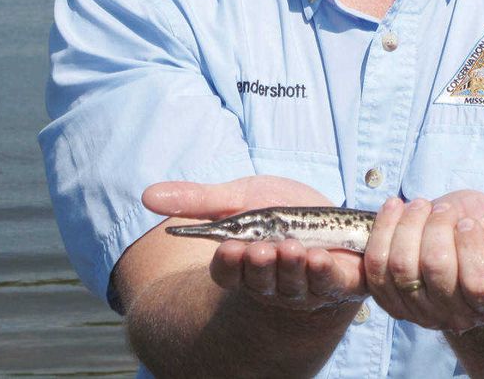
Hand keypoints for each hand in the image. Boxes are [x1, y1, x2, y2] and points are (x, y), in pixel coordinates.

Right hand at [143, 176, 366, 311]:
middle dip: (259, 266)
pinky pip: (327, 284)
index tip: (227, 249)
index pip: (227, 272)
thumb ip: (198, 200)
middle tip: (260, 249)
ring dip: (290, 268)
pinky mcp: (337, 283)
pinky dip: (322, 272)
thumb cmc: (282, 211)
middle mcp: (271, 281)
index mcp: (242, 263)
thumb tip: (146, 196)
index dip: (227, 264)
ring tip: (290, 248)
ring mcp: (304, 286)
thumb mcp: (239, 198)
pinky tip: (320, 257)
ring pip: (292, 284)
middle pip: (259, 281)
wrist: (336, 224)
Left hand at [363, 190, 483, 331]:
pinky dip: (382, 231)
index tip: (468, 222)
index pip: (478, 284)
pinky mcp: (390, 301)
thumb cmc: (483, 233)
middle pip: (435, 269)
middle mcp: (455, 316)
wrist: (455, 240)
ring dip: (408, 225)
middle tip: (444, 209)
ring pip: (402, 267)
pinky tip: (394, 208)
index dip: (471, 246)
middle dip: (437, 226)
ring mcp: (420, 312)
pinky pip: (375, 269)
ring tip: (420, 205)